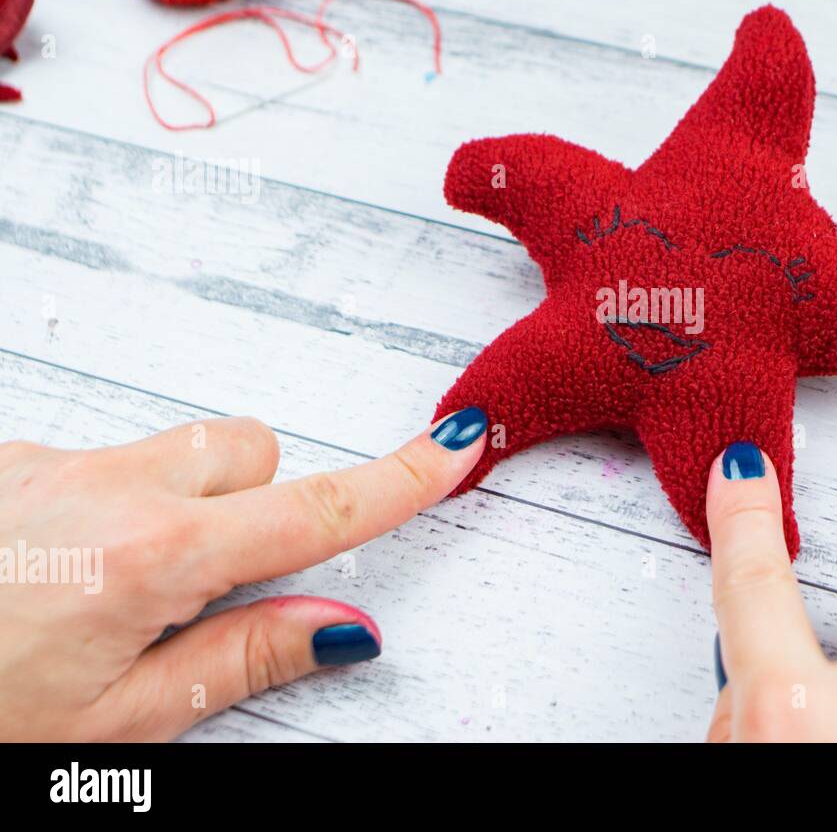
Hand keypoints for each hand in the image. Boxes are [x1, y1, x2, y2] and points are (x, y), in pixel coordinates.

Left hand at [0, 407, 486, 739]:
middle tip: (207, 589)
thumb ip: (239, 660)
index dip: (396, 482)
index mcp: (149, 558)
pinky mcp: (4, 455)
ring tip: (111, 590)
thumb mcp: (112, 727)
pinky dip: (106, 504)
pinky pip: (98, 457)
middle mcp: (102, 486)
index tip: (455, 447)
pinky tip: (46, 571)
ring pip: (171, 450)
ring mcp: (44, 461)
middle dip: (255, 504)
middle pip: (244, 449)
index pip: (311, 510)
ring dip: (180, 503)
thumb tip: (341, 628)